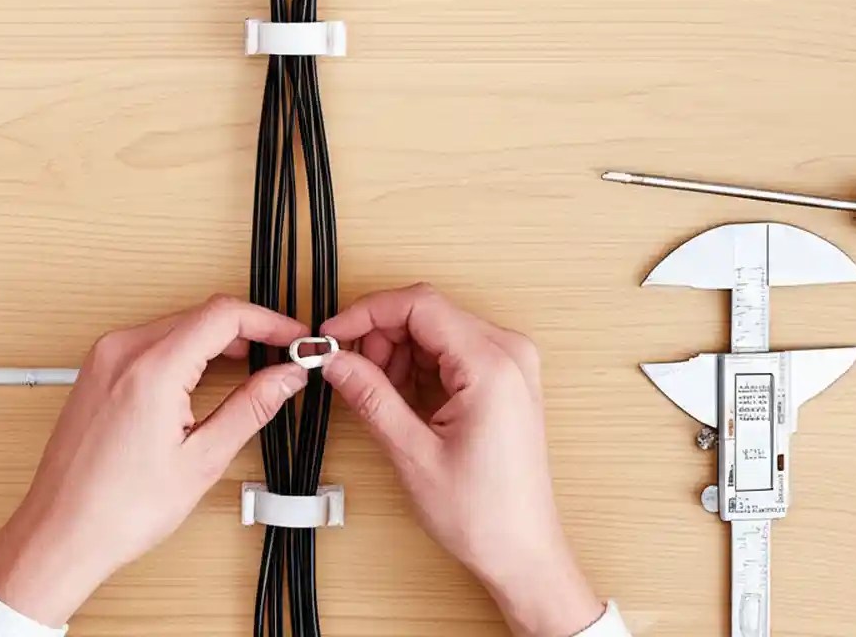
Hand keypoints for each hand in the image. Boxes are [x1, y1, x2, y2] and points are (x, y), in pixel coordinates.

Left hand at [0, 296, 308, 626]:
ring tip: (253, 368)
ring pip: (177, 325)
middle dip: (248, 330)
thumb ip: (250, 408)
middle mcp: (122, 352)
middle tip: (282, 356)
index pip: (223, 316)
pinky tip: (206, 376)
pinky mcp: (96, 370)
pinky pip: (152, 341)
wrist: (61, 533)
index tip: (294, 338)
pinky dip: (186, 350)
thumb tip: (286, 377)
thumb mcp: (202, 460)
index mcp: (151, 369)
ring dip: (218, 340)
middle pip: (201, 315)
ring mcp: (104, 358)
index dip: (269, 321)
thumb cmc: (119, 509)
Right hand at [320, 284, 602, 636]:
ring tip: (374, 392)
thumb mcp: (413, 453)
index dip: (367, 313)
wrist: (522, 551)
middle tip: (348, 369)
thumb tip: (334, 360)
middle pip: (427, 313)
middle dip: (380, 335)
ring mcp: (511, 364)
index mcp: (492, 365)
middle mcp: (509, 353)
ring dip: (397, 351)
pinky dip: (417, 365)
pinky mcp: (504, 379)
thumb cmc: (483, 513)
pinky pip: (452, 351)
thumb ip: (371, 396)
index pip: (419, 305)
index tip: (332, 335)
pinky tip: (398, 397)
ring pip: (436, 330)